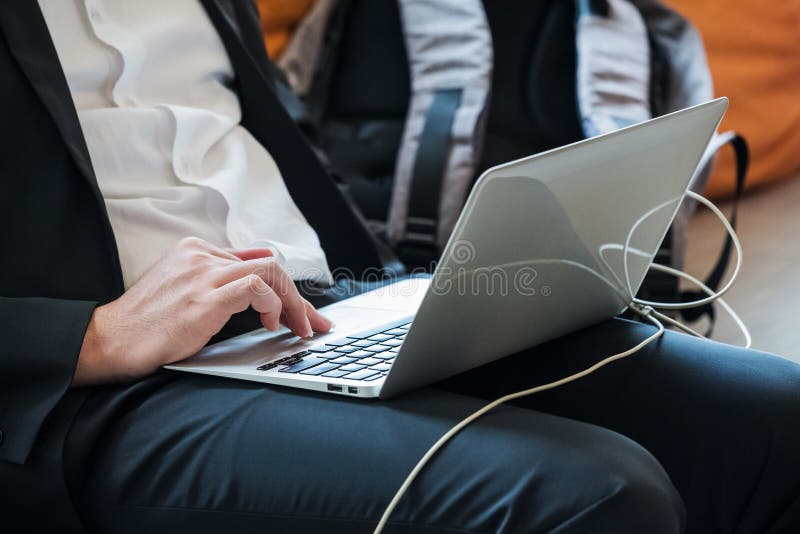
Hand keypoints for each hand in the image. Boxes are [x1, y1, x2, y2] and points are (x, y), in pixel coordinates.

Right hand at [73, 237, 331, 385]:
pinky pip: (257, 288)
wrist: (111, 341)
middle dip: (297, 296)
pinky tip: (272, 324)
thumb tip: (261, 267)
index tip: (302, 311)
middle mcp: (202, 255)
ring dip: (293, 304)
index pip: (256, 260)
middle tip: (312, 323)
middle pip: (269, 265)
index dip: (285, 287)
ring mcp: (204, 273)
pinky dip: (273, 305)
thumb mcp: (186, 289)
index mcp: (196, 250)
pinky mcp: (206, 296)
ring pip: (270, 272)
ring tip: (298, 328)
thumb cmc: (148, 323)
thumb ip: (220, 277)